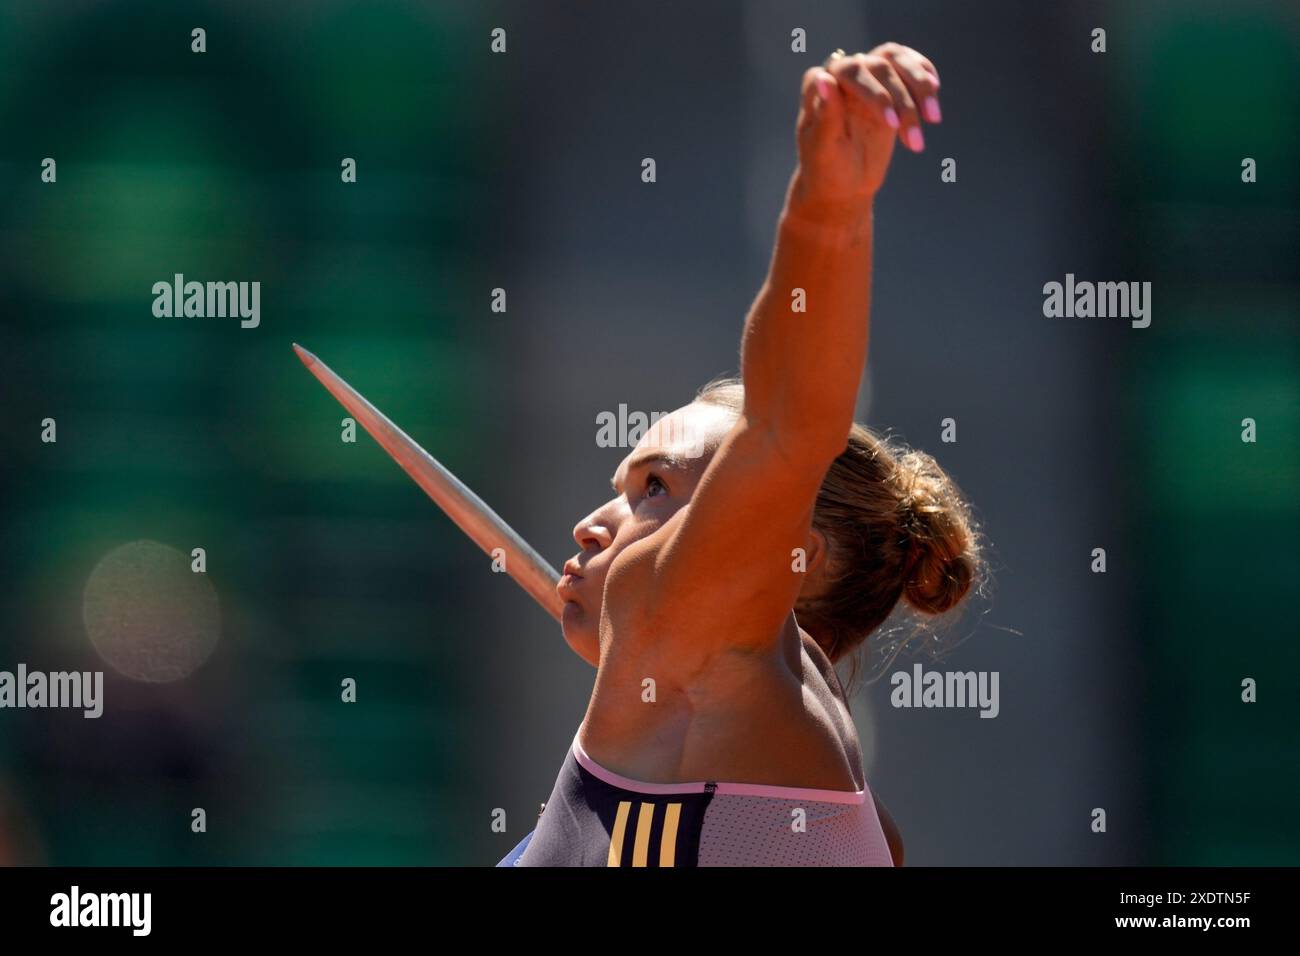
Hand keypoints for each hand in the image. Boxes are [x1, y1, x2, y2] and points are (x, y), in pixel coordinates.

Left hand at [794, 43, 941, 204]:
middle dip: (902, 100)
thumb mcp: (824, 148)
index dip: (874, 93)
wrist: (843, 184)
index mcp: (819, 84)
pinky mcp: (889, 84)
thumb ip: (826, 113)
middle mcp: (842, 73)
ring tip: (933, 119)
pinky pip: (910, 67)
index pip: (849, 72)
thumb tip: (824, 77)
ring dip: (920, 86)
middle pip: (880, 66)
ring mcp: (867, 76)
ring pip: (897, 60)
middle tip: (915, 136)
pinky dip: (925, 80)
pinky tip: (933, 101)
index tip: (891, 124)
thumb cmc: (827, 169)